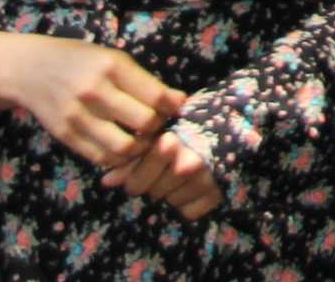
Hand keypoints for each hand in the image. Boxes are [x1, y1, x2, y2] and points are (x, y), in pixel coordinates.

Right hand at [0, 34, 186, 170]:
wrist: (30, 69)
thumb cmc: (80, 60)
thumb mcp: (113, 58)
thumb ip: (144, 81)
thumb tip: (180, 101)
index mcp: (112, 66)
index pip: (156, 96)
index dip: (172, 107)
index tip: (175, 109)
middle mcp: (95, 91)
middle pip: (144, 123)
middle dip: (158, 128)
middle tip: (159, 127)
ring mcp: (78, 116)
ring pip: (124, 147)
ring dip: (140, 149)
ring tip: (142, 141)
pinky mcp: (66, 136)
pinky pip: (100, 158)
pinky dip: (118, 158)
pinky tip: (122, 148)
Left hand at [107, 121, 221, 219]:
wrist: (228, 121)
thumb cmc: (186, 125)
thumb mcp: (155, 135)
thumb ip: (131, 158)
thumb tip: (106, 181)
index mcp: (168, 145)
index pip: (135, 184)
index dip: (136, 177)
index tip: (146, 165)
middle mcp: (187, 164)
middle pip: (153, 194)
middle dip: (155, 184)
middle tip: (165, 168)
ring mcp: (204, 181)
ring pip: (172, 203)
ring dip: (173, 192)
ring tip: (181, 173)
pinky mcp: (216, 194)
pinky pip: (191, 212)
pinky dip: (190, 203)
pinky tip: (194, 185)